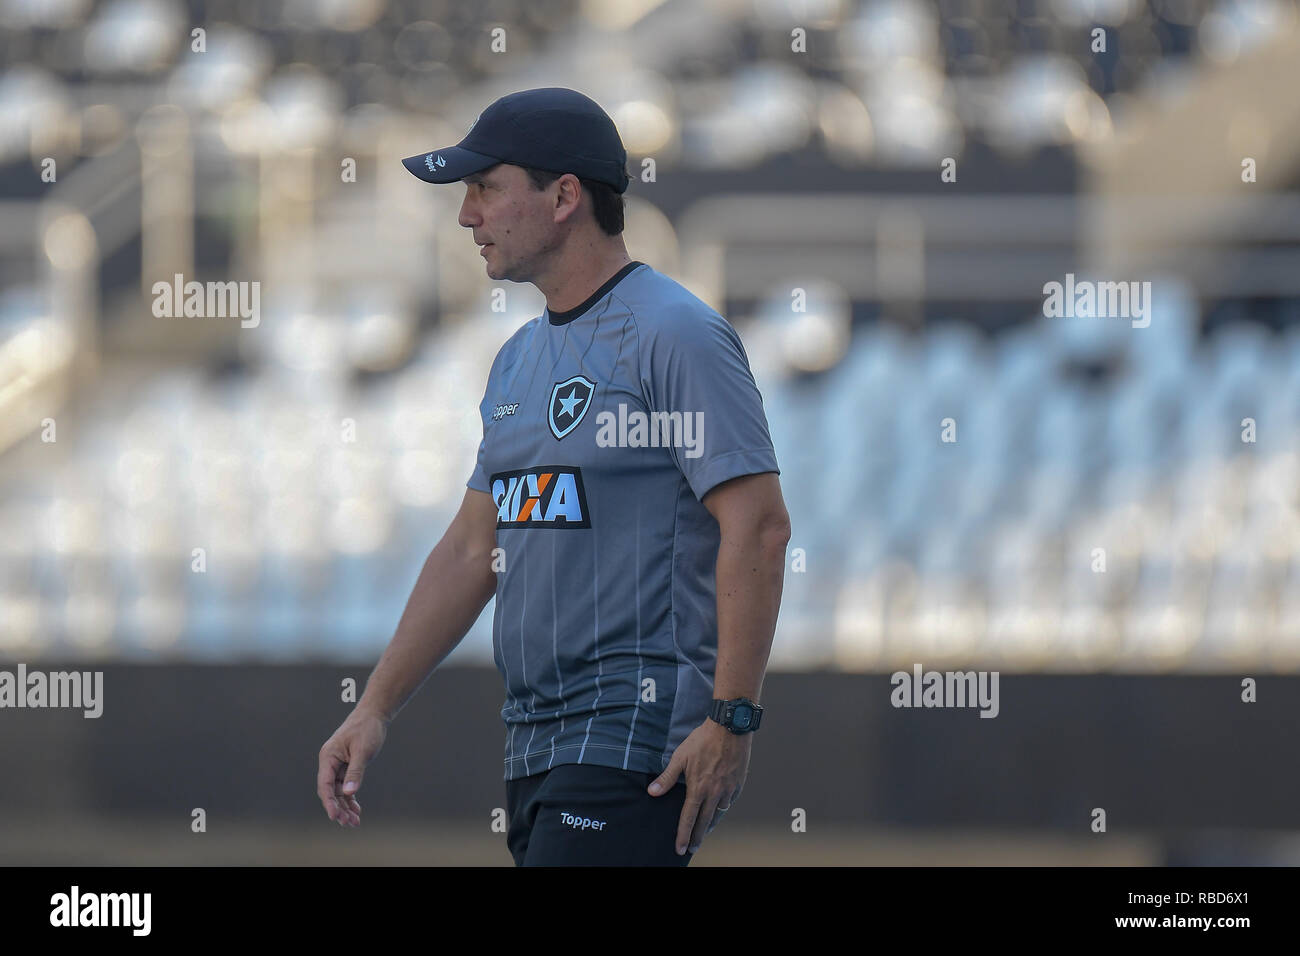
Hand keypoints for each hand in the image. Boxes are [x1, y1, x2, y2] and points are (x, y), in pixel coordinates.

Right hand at [317, 707, 388, 827]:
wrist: (374, 715)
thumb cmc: (367, 729)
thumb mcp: (363, 751)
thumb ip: (356, 772)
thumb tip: (349, 793)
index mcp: (328, 756)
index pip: (325, 784)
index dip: (329, 802)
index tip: (334, 816)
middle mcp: (330, 762)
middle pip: (330, 791)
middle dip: (338, 808)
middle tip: (349, 823)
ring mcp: (337, 765)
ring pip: (338, 791)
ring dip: (345, 806)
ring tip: (354, 822)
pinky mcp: (346, 766)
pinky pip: (345, 786)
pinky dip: (350, 798)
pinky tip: (356, 810)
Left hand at [647, 718, 750, 856]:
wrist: (730, 727)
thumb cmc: (703, 740)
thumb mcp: (680, 756)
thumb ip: (667, 777)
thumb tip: (652, 792)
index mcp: (698, 788)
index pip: (688, 818)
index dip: (683, 835)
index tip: (680, 848)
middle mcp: (714, 792)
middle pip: (705, 821)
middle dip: (697, 837)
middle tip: (693, 848)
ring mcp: (728, 789)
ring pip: (719, 814)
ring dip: (710, 825)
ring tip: (705, 832)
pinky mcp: (738, 783)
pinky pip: (729, 802)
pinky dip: (723, 809)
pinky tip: (719, 810)